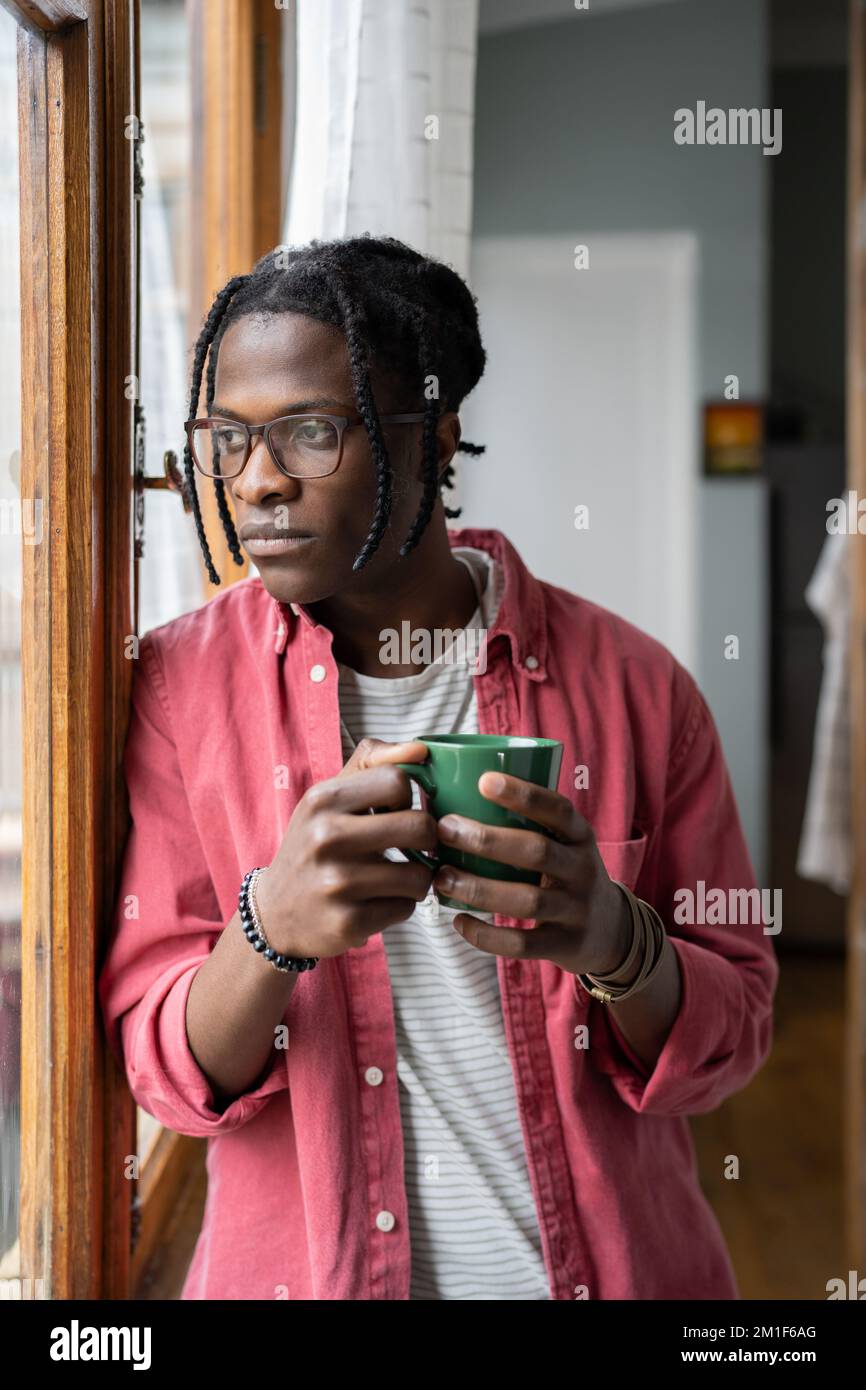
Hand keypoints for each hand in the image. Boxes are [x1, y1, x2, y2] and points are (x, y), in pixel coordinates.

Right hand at [255, 738, 436, 958]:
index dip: (407, 798)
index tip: (395, 812)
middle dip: (426, 839)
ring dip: (417, 878)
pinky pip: (406, 909)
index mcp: (323, 800)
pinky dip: (400, 906)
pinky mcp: (348, 923)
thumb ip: (372, 761)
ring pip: (420, 875)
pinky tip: (378, 902)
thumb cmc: (314, 845)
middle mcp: (326, 838)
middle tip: (412, 847)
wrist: (276, 912)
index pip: (398, 780)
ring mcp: (336, 883)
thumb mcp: (329, 797)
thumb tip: (420, 749)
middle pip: (420, 826)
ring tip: (396, 877)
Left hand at [431, 771, 632, 977]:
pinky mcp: (565, 944)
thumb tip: (462, 792)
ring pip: (527, 899)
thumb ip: (531, 824)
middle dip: (487, 840)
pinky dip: (487, 935)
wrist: (610, 929)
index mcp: (580, 836)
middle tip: (444, 828)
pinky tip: (459, 921)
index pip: (558, 809)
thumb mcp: (565, 843)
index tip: (484, 781)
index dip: (524, 794)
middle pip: (537, 851)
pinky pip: (522, 944)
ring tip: (442, 877)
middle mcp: (583, 869)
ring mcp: (577, 909)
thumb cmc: (567, 873)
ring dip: (480, 888)